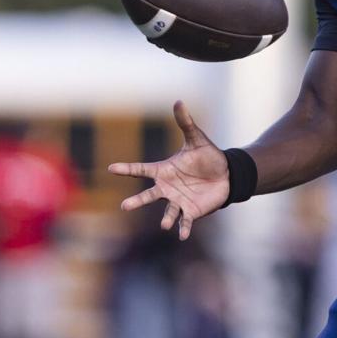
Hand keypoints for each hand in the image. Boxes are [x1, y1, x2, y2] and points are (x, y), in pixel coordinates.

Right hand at [107, 100, 229, 239]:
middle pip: (149, 196)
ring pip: (168, 212)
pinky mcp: (192, 211)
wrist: (225, 174)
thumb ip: (186, 123)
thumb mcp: (197, 138)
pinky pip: (186, 222)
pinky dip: (184, 228)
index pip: (142, 169)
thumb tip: (178, 101)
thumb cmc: (207, 156)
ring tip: (165, 225)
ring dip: (167, 219)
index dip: (127, 168)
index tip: (111, 168)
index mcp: (165, 171)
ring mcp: (178, 201)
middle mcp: (167, 188)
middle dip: (137, 202)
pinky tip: (182, 236)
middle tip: (124, 206)